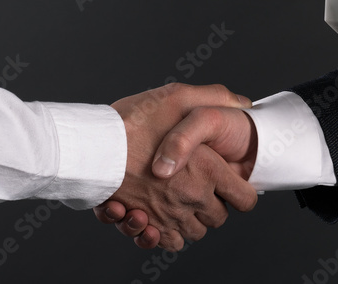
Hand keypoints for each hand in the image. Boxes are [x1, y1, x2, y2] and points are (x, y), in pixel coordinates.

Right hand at [93, 84, 257, 250]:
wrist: (92, 145)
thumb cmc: (132, 120)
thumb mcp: (178, 96)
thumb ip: (215, 97)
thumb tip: (244, 102)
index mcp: (208, 169)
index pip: (245, 198)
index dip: (241, 191)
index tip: (230, 182)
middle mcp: (193, 197)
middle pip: (219, 218)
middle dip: (214, 205)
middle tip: (199, 186)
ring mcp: (170, 215)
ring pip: (194, 232)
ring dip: (190, 220)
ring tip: (177, 199)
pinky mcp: (148, 225)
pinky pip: (168, 241)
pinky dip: (166, 233)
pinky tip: (158, 214)